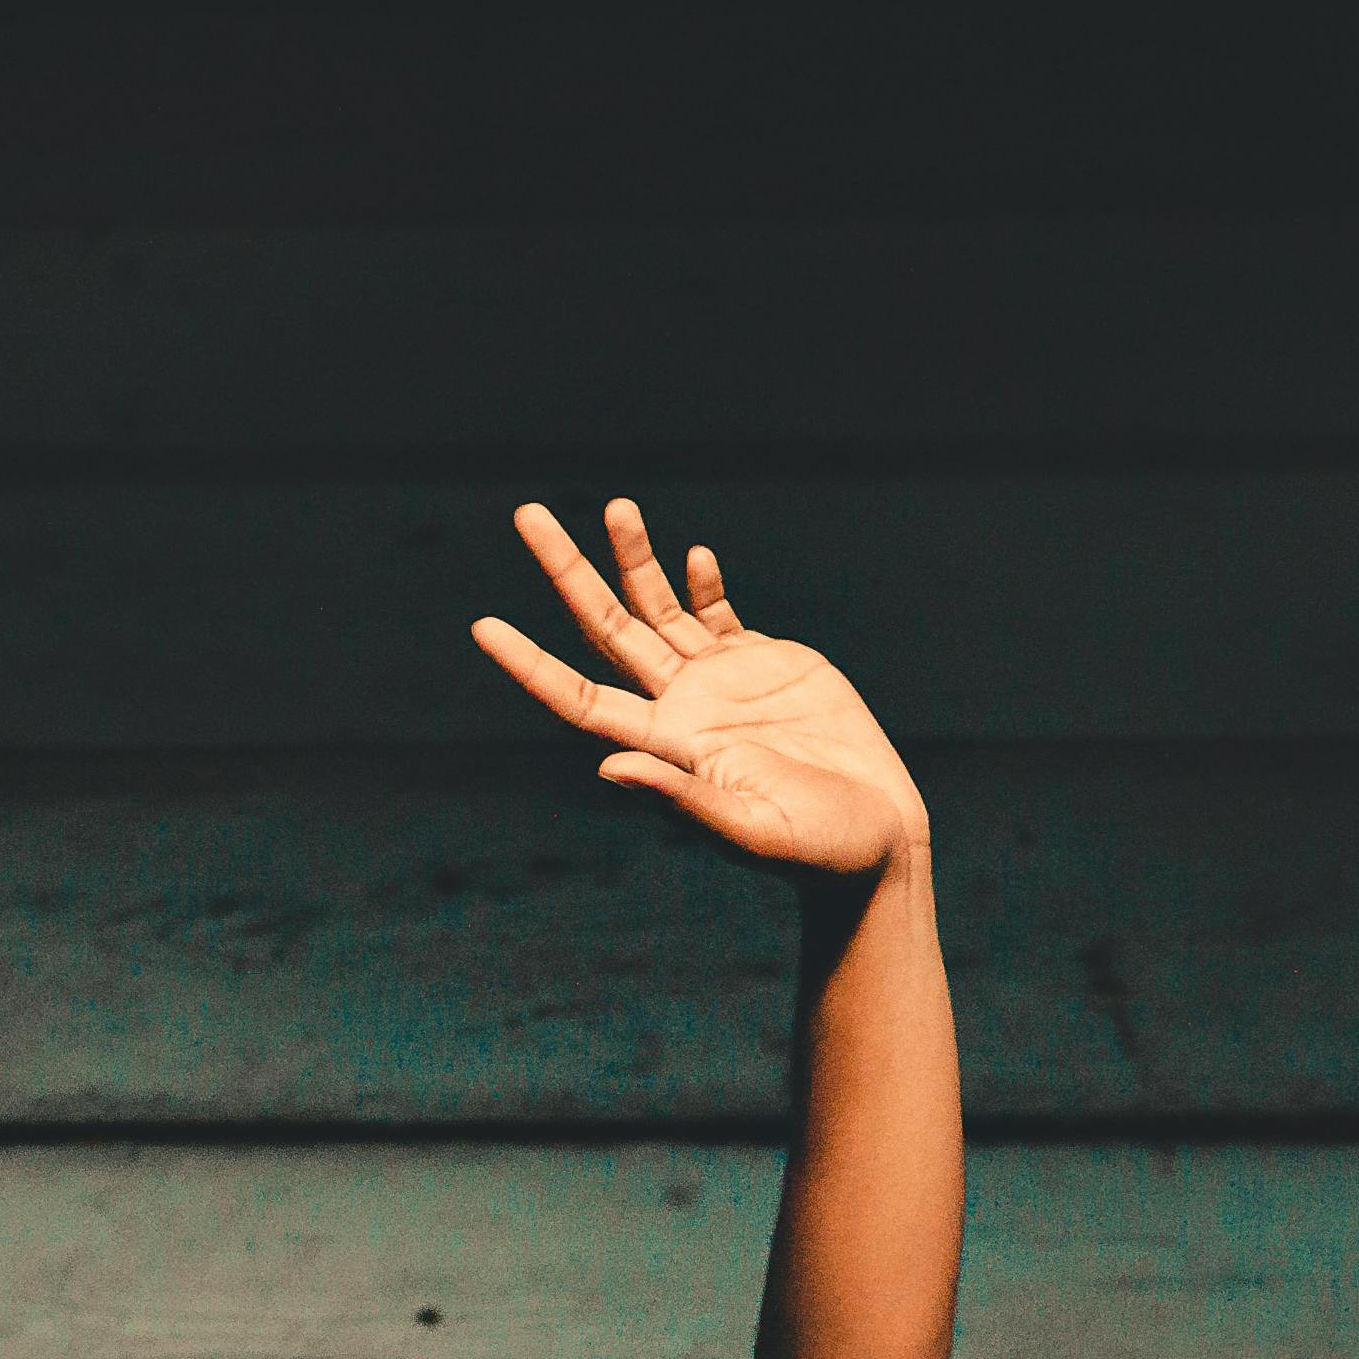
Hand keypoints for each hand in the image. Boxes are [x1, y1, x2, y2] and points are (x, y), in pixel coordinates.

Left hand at [470, 499, 927, 878]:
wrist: (877, 840)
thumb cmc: (816, 852)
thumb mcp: (749, 831)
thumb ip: (682, 799)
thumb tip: (607, 768)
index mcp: (665, 745)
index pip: (578, 698)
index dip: (529, 664)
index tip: (482, 627)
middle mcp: (680, 707)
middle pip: (605, 629)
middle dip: (567, 572)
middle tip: (527, 516)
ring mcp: (721, 682)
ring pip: (658, 609)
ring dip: (635, 558)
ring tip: (616, 506)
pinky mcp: (768, 665)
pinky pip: (719, 615)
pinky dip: (704, 585)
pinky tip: (693, 558)